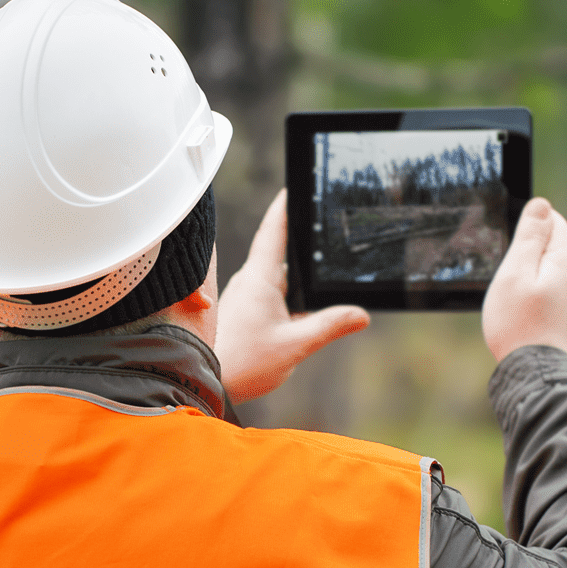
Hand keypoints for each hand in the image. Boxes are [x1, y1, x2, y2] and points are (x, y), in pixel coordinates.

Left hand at [216, 190, 370, 403]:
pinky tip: (302, 309)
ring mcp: (246, 296)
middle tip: (326, 230)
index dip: (285, 206)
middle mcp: (250, 281)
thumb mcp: (294, 345)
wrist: (204, 382)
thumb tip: (361, 314)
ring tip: (321, 274)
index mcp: (259, 278)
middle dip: (303, 244)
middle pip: (281, 252)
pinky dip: (289, 295)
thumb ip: (329, 326)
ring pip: (278, 277)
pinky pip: (271, 294)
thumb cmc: (242, 363)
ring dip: (297, 277)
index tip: (294, 186)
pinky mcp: (244, 312)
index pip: (274, 230)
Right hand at [482, 197, 566, 364]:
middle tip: (513, 288)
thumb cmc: (520, 326)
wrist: (541, 374)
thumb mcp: (514, 274)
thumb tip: (541, 204)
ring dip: (536, 279)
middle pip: (553, 244)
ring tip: (522, 306)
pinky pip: (559, 290)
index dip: (525, 234)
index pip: (550, 219)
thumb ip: (529, 236)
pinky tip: (532, 318)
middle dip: (530, 257)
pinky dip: (544, 297)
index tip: (512, 260)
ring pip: (555, 268)